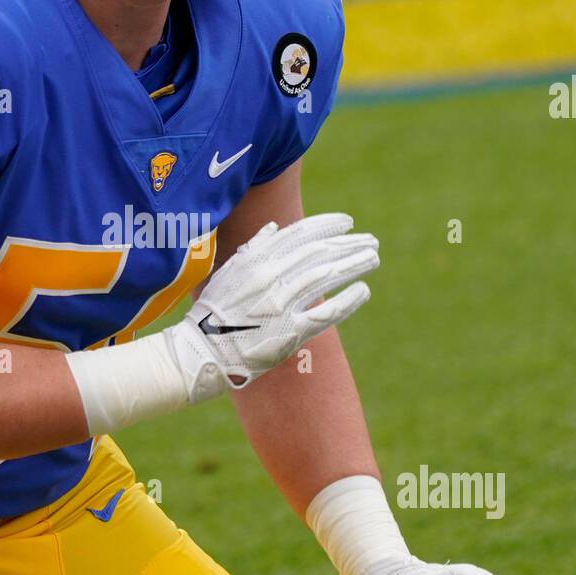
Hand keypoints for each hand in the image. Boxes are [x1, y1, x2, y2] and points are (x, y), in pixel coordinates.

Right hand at [165, 212, 379, 403]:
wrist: (202, 352)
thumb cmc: (213, 313)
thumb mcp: (227, 272)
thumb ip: (252, 249)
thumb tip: (274, 229)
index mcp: (255, 260)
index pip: (300, 233)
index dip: (327, 225)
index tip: (348, 222)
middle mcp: (270, 278)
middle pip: (318, 252)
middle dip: (348, 244)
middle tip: (370, 240)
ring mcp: (281, 305)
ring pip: (326, 276)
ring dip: (353, 264)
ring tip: (373, 258)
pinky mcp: (290, 332)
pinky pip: (326, 313)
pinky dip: (348, 300)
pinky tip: (363, 290)